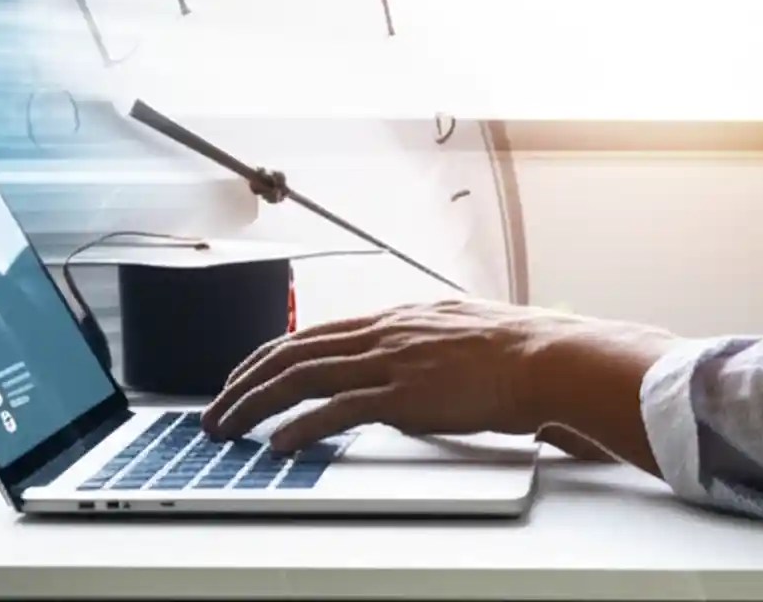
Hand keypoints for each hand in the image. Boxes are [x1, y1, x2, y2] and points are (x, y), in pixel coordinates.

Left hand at [199, 298, 677, 460]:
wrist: (546, 356)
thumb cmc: (516, 348)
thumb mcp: (459, 332)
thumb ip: (424, 347)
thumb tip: (408, 369)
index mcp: (395, 318)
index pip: (314, 333)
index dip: (269, 355)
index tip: (243, 375)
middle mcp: (384, 333)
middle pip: (294, 351)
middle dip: (244, 382)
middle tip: (216, 409)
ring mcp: (391, 362)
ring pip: (303, 376)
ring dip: (256, 403)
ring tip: (227, 427)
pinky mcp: (404, 395)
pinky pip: (338, 410)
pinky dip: (301, 427)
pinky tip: (278, 444)